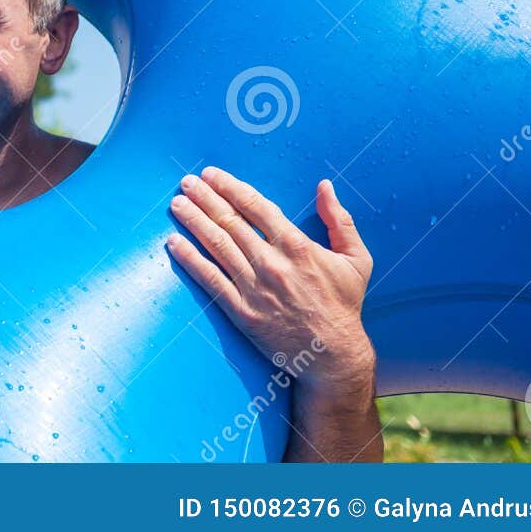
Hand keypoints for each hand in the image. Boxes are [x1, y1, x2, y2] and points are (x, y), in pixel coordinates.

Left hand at [167, 166, 381, 461]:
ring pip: (217, 246)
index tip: (212, 175)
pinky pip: (210, 280)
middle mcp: (272, 264)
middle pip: (230, 222)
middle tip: (185, 182)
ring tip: (176, 204)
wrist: (333, 356)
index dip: (230, 187)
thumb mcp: (356, 259)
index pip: (256, 207)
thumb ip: (341, 220)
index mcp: (297, 247)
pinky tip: (173, 243)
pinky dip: (189, 259)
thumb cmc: (344, 305)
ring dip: (193, 221)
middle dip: (205, 198)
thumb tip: (325, 185)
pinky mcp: (241, 312)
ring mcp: (254, 288)